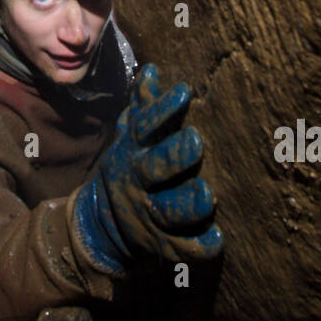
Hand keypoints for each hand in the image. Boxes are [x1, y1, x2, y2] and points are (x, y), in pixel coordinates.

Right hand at [71, 63, 222, 275]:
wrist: (105, 220)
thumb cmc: (132, 165)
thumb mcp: (130, 136)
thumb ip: (142, 107)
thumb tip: (152, 72)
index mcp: (133, 151)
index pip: (145, 127)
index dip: (162, 110)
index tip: (184, 92)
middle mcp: (139, 182)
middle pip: (154, 169)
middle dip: (173, 156)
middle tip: (195, 141)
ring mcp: (149, 214)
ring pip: (167, 210)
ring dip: (186, 202)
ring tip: (207, 194)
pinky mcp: (161, 243)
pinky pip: (179, 247)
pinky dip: (197, 245)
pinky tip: (216, 238)